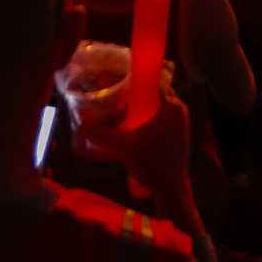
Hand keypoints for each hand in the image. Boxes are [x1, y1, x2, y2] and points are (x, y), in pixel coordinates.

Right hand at [89, 80, 193, 207]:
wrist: (171, 188)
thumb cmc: (152, 164)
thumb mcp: (124, 148)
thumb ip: (102, 135)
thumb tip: (80, 125)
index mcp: (171, 106)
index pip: (155, 78)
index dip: (137, 74)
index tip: (119, 73)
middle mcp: (179, 108)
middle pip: (156, 88)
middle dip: (138, 87)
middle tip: (117, 88)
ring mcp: (181, 119)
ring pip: (160, 100)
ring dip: (144, 100)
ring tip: (122, 102)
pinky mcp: (179, 129)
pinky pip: (164, 111)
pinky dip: (150, 110)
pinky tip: (134, 118)